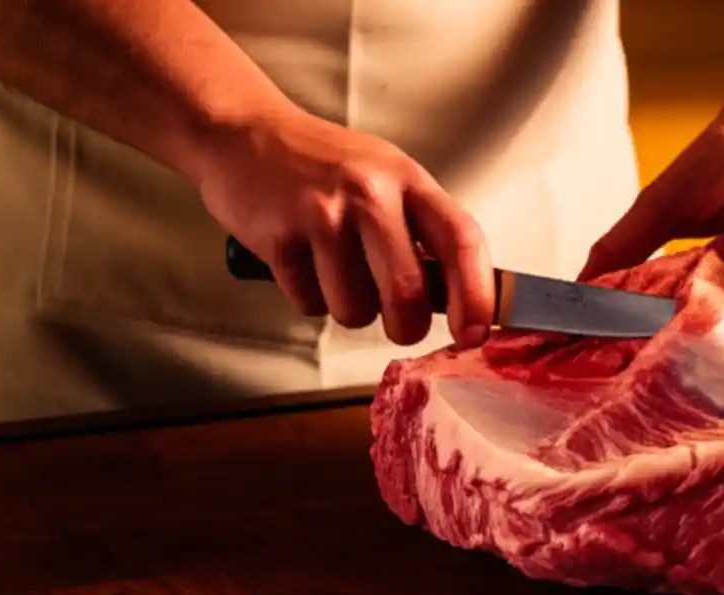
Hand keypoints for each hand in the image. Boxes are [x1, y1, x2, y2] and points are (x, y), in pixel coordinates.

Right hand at [193, 103, 493, 347]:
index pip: (462, 241)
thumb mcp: (387, 179)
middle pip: (407, 293)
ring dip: (349, 310)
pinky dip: (309, 298)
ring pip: (355, 309)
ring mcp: (322, 214)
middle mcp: (370, 194)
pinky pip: (309, 304)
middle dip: (406, 327)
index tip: (475, 332)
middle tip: (400, 324)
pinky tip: (303, 262)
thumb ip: (422, 231)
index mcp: (408, 180)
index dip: (477, 295)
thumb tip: (460, 297)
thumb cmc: (324, 165)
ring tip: (336, 273)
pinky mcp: (279, 237)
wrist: (246, 133)